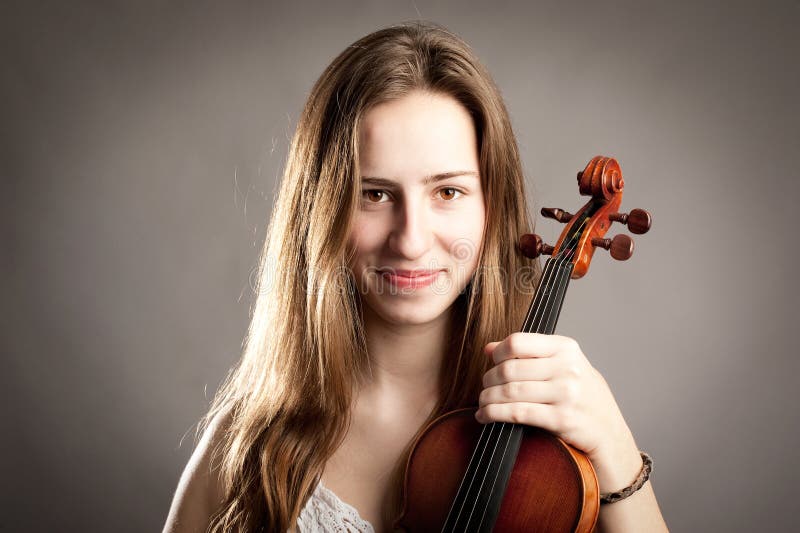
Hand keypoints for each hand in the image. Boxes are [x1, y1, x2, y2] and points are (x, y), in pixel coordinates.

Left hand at [476, 332, 639, 486]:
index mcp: (566, 348)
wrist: (609, 431)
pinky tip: (485, 416)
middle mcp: (567, 368)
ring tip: (482, 403)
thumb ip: (528, 355)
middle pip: (509, 368)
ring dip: (487, 398)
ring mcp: (565, 394)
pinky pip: (516, 413)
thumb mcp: (562, 366)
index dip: (498, 353)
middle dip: (489, 379)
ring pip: (509, 391)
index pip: (518, 342)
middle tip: (485, 387)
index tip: (493, 363)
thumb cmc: (583, 396)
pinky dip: (493, 414)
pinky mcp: (560, 419)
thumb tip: (489, 348)